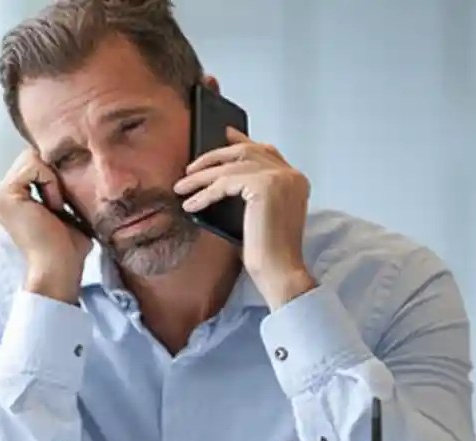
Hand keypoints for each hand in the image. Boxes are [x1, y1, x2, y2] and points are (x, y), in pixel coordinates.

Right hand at [0, 148, 92, 304]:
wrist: (60, 267)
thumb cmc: (67, 246)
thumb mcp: (64, 208)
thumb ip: (59, 185)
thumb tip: (74, 162)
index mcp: (11, 198)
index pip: (33, 163)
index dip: (54, 174)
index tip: (63, 203)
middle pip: (31, 156)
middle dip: (52, 175)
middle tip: (60, 206)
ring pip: (32, 157)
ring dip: (52, 180)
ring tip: (56, 207)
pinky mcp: (4, 195)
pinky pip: (33, 164)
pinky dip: (50, 182)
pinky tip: (53, 206)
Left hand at [173, 127, 314, 309]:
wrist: (279, 271)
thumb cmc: (268, 252)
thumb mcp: (259, 214)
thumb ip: (249, 192)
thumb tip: (219, 179)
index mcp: (294, 179)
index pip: (266, 151)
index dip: (242, 141)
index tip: (224, 135)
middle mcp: (291, 174)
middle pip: (246, 151)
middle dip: (215, 156)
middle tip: (192, 164)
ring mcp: (280, 177)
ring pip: (231, 166)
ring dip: (202, 176)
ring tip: (182, 186)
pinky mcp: (265, 186)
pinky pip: (225, 183)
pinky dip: (204, 193)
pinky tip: (191, 203)